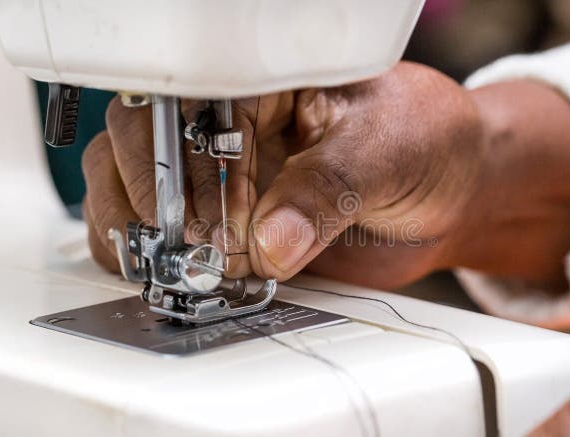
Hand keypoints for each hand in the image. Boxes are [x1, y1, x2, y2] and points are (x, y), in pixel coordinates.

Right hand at [83, 61, 569, 291]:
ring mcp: (211, 177)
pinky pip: (149, 236)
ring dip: (136, 232)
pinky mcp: (214, 227)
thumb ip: (328, 188)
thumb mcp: (386, 150)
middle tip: (198, 246)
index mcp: (261, 83)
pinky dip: (147, 261)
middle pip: (135, 140)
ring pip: (123, 184)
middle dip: (154, 198)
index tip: (220, 217)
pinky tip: (178, 275)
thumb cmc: (423, 142)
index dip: (191, 162)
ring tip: (183, 266)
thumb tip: (271, 240)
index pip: (188, 106)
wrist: (446, 193)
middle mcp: (224, 126)